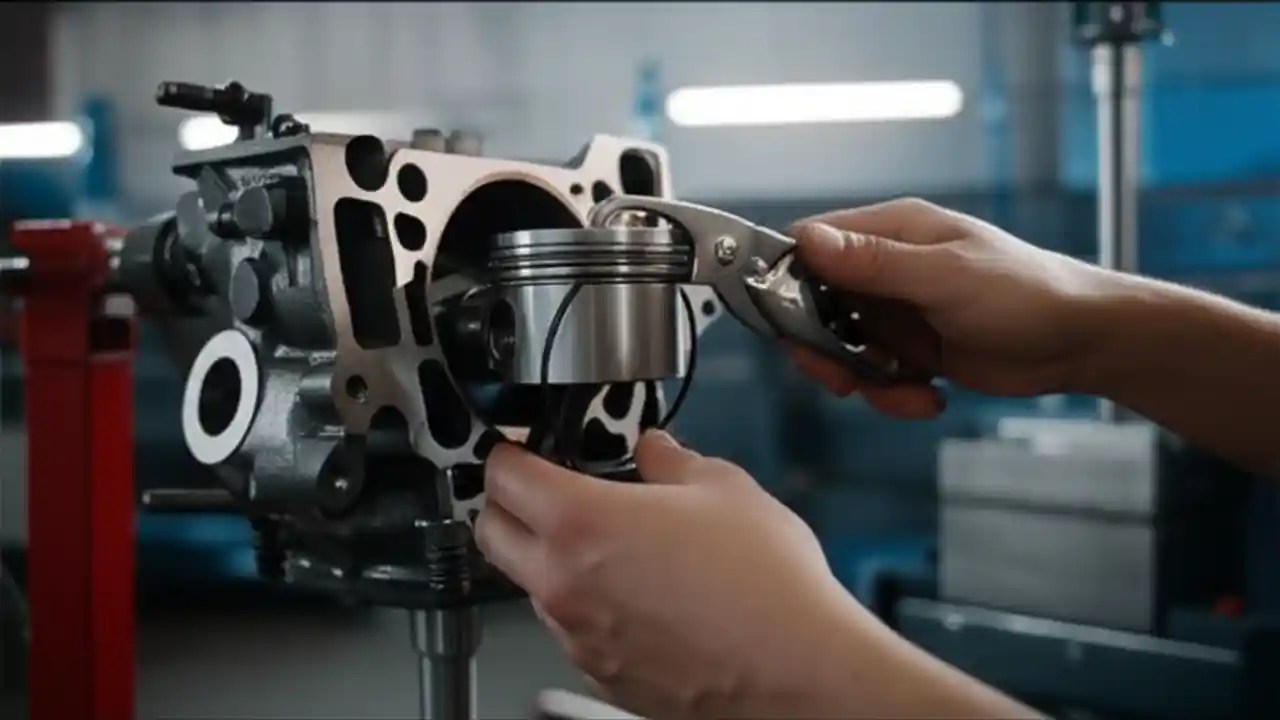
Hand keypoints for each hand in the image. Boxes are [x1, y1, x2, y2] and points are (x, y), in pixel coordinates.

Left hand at [475, 431, 877, 718]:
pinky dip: (589, 608)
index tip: (528, 448)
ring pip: (532, 585)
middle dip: (511, 505)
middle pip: (492, 532)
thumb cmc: (765, 586)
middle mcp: (563, 584)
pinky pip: (572, 630)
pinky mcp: (601, 676)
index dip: (512, 451)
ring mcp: (578, 637)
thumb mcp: (723, 487)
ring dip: (553, 560)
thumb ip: (672, 460)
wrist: (798, 671)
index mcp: (581, 522)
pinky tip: (643, 597)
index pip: (502, 474)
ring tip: (618, 547)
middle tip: (552, 489)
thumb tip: (655, 451)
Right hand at [788, 198, 1112, 417]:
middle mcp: (888, 269)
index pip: (810, 246)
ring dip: (864, 380)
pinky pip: (877, 375)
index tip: (788, 325)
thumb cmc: (1025, 294)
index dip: (786, 283)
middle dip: (823, 350)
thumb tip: (805, 240)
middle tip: (842, 380)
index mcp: (892, 232)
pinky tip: (930, 399)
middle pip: (816, 307)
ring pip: (843, 349)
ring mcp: (900, 312)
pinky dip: (893, 395)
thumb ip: (872, 262)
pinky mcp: (915, 350)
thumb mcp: (943, 277)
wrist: (1083, 342)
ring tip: (906, 390)